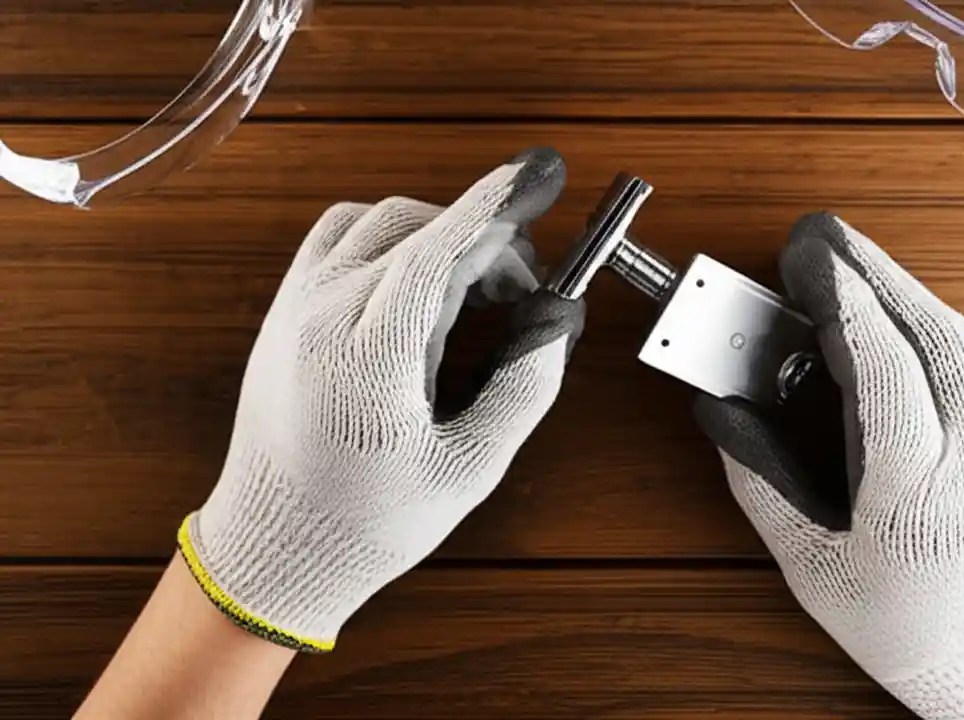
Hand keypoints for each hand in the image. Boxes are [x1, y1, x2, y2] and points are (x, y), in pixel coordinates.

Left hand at [178, 148, 583, 652]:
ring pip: (373, 221)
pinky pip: (336, 238)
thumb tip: (555, 322)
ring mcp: (293, 309)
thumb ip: (522, 387)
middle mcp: (321, 320)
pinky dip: (387, 238)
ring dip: (432, 232)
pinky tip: (415, 284)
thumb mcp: (470, 467)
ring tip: (469, 285)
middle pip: (413, 227)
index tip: (535, 179)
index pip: (435, 250)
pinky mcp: (282, 312)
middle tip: (521, 288)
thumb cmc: (370, 521)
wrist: (278, 546)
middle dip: (480, 238)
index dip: (492, 208)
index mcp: (368, 360)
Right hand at [696, 214, 963, 719]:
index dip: (837, 294)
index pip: (880, 358)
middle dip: (867, 267)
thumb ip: (764, 484)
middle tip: (819, 237)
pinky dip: (941, 322)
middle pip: (926, 327)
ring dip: (905, 288)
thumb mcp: (819, 571)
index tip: (802, 256)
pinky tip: (909, 313)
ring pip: (963, 335)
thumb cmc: (919, 636)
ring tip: (855, 264)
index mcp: (919, 488)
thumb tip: (723, 417)